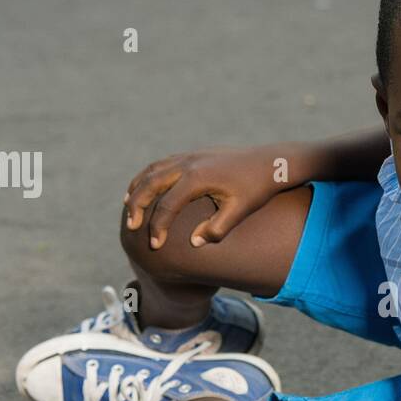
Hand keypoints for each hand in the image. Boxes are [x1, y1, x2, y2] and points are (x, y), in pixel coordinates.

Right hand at [123, 146, 294, 249]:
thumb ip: (217, 229)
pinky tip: (145, 188)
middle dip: (137, 205)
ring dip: (138, 187)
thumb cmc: (257, 189)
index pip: (168, 205)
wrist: (270, 162)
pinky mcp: (193, 155)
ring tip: (129, 207)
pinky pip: (162, 163)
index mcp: (198, 178)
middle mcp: (189, 163)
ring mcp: (189, 156)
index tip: (156, 246)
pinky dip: (149, 176)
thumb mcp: (240, 211)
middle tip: (132, 226)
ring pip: (153, 170)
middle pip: (150, 183)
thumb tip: (193, 243)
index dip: (159, 227)